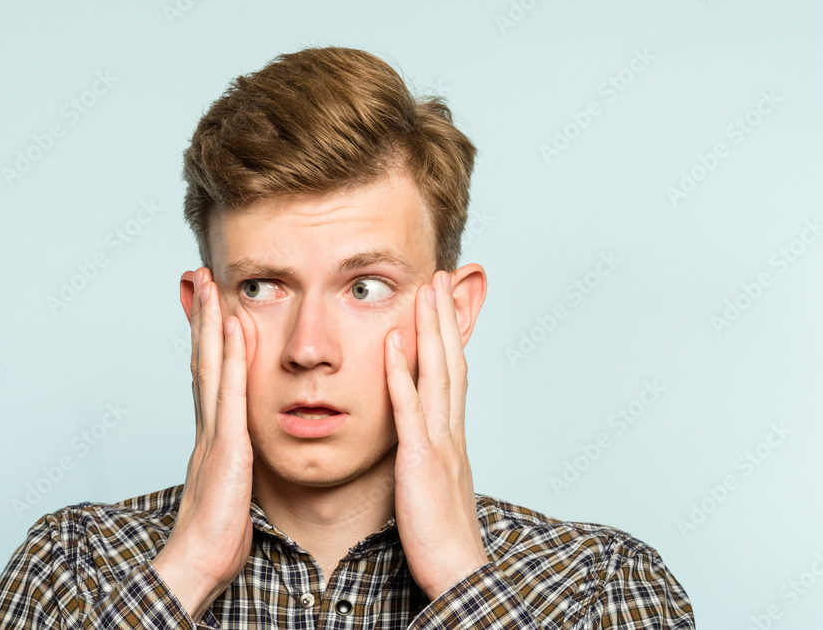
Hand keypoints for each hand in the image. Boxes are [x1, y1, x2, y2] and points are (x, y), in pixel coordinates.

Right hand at [151, 267, 253, 618]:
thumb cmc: (219, 534)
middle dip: (204, 317)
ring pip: (210, 366)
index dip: (208, 340)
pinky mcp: (226, 446)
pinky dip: (229, 357)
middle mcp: (208, 425)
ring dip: (211, 322)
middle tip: (203, 277)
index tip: (212, 307)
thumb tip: (244, 453)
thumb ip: (236, 463)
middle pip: (203, 360)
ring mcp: (214, 432)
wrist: (199, 562)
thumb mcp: (233, 487)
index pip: (209, 377)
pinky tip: (233, 327)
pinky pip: (229, 393)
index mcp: (213, 434)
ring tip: (211, 284)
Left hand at [385, 270, 488, 599]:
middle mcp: (449, 430)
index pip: (452, 372)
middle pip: (450, 361)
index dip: (447, 335)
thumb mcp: (434, 480)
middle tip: (438, 277)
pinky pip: (409, 409)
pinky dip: (400, 374)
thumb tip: (417, 434)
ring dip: (429, 330)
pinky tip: (390, 344)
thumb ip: (426, 451)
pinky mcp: (420, 459)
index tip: (440, 302)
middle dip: (443, 317)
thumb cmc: (438, 530)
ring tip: (424, 291)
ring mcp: (438, 441)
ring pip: (437, 373)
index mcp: (450, 434)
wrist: (455, 568)